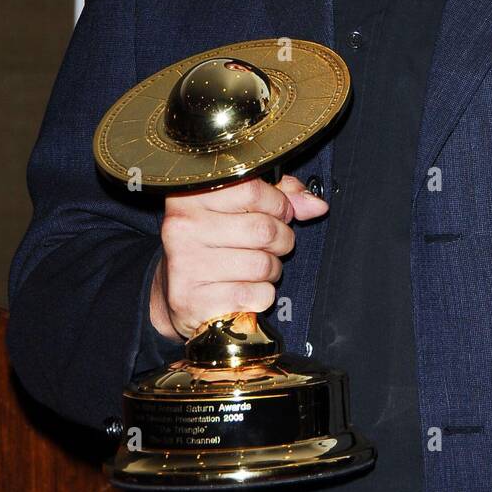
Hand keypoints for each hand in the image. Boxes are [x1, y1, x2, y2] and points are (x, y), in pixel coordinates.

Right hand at [149, 171, 327, 340]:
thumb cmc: (215, 242)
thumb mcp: (241, 208)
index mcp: (192, 195)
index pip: (253, 190)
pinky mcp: (193, 301)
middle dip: (282, 239)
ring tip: (257, 268)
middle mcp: (183, 226)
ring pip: (262, 264)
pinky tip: (245, 291)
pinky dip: (261, 296)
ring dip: (272, 270)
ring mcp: (185, 264)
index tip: (280, 213)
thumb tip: (316, 205)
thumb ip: (281, 196)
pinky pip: (255, 295)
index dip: (279, 204)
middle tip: (273, 245)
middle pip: (263, 229)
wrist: (176, 291)